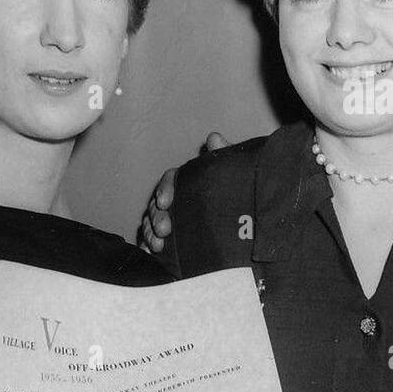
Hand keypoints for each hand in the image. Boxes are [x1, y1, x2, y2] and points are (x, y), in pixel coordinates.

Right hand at [139, 133, 229, 253]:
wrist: (245, 228)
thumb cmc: (234, 193)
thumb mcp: (231, 176)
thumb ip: (222, 157)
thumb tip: (215, 137)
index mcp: (187, 181)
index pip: (170, 179)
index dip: (166, 189)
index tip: (166, 201)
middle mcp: (176, 199)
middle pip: (157, 204)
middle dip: (157, 216)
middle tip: (165, 230)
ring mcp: (170, 219)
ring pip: (151, 222)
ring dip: (150, 233)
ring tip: (158, 246)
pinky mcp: (170, 239)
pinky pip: (151, 241)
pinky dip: (147, 247)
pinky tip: (150, 254)